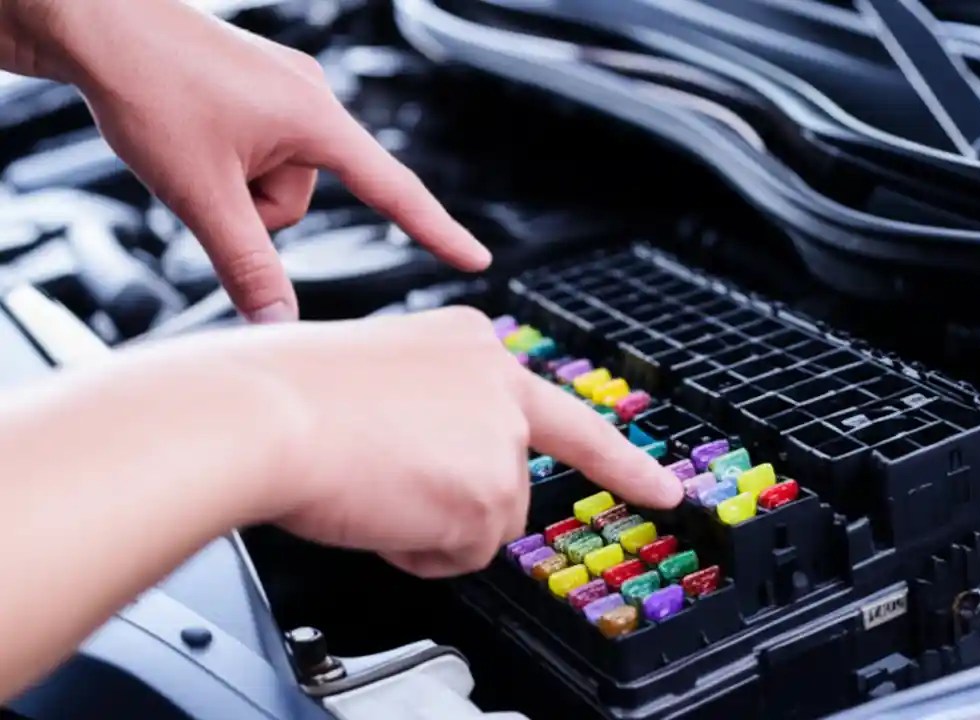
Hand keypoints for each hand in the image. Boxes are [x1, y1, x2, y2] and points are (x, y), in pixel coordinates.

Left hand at [5, 0, 489, 321]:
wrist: (94, 22)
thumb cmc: (148, 85)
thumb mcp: (200, 191)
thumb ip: (247, 264)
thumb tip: (279, 323)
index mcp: (316, 118)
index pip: (394, 189)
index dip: (438, 231)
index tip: (477, 260)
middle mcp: (310, 99)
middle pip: (303, 199)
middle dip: (254, 208)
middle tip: (201, 177)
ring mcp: (282, 93)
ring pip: (275, 181)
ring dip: (233, 185)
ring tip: (189, 151)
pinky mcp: (256, 91)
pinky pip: (259, 152)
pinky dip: (227, 163)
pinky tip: (192, 136)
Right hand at [187, 307, 682, 575]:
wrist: (261, 411)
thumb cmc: (287, 391)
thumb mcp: (380, 377)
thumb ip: (433, 412)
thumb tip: (436, 460)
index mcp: (471, 346)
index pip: (563, 412)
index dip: (621, 460)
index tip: (664, 489)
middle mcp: (501, 385)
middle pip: (507, 480)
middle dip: (463, 500)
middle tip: (406, 484)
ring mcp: (502, 439)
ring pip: (484, 522)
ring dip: (430, 524)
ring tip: (371, 484)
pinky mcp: (491, 493)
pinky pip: (462, 555)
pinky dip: (419, 551)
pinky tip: (378, 509)